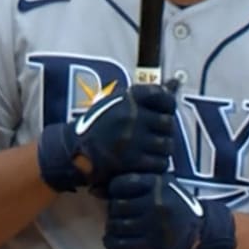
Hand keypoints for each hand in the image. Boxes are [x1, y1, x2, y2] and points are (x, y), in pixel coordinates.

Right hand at [36, 83, 175, 191]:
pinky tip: (146, 163)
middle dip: (164, 131)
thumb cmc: (98, 124)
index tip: (162, 112)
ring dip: (161, 150)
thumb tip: (175, 83)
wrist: (73, 149)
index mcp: (128, 99)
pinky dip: (156, 165)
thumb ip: (146, 95)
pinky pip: (159, 163)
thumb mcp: (118, 102)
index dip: (167, 106)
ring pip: (166, 145)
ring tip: (149, 151)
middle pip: (168, 123)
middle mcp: (131, 116)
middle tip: (154, 136)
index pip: (163, 97)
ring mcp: (132, 139)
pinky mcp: (132, 161)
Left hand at [102, 173, 235, 248]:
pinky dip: (112, 243)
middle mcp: (156, 204)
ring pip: (114, 225)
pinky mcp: (152, 248)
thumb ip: (138, 184)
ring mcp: (154, 227)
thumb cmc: (177, 209)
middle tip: (122, 217)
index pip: (118, 185)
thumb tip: (97, 190)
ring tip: (123, 229)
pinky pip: (117, 244)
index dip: (115, 192)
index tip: (121, 198)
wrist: (202, 236)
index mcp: (158, 184)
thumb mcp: (163, 187)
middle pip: (115, 206)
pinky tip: (118, 241)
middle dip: (114, 212)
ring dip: (114, 228)